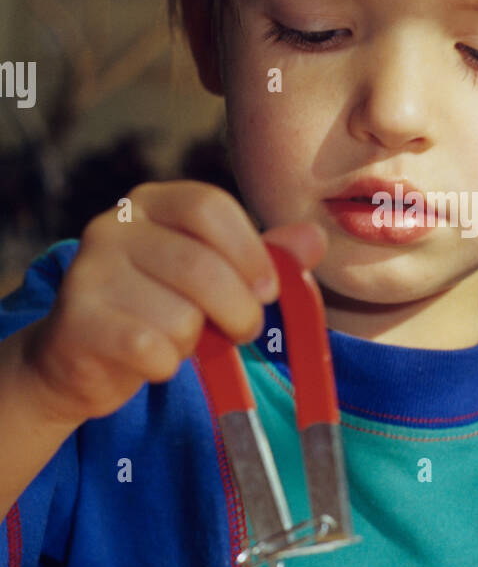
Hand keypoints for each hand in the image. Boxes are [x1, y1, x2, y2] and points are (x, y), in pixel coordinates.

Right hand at [21, 181, 326, 426]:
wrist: (74, 359)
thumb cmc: (152, 308)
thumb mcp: (208, 274)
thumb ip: (260, 256)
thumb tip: (315, 238)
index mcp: (149, 203)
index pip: (209, 206)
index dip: (250, 251)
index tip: (268, 289)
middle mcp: (112, 227)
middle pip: (201, 265)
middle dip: (238, 309)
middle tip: (241, 329)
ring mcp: (88, 272)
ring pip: (180, 316)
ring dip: (195, 342)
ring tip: (179, 340)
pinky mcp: (78, 322)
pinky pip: (151, 349)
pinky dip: (165, 364)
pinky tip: (152, 360)